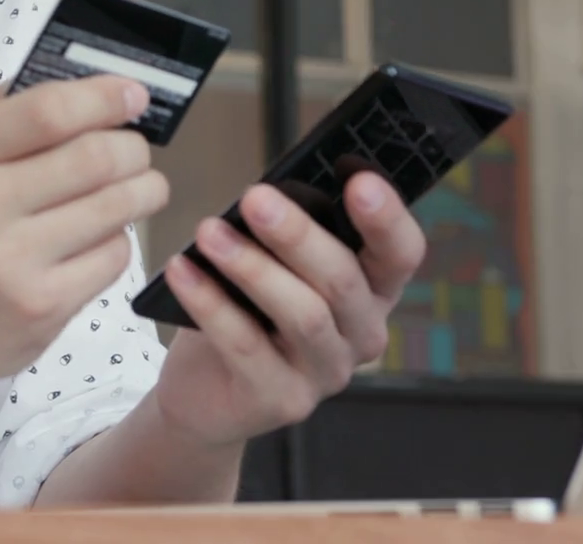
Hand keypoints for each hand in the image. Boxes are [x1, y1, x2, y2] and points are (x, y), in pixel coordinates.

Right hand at [0, 75, 169, 390]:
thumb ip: (11, 111)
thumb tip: (92, 81)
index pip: (47, 112)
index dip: (103, 97)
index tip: (133, 94)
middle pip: (95, 158)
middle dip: (134, 149)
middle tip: (135, 152)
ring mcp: (10, 261)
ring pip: (116, 207)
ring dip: (144, 190)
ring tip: (139, 188)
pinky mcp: (42, 306)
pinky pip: (114, 256)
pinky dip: (120, 240)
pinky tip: (99, 238)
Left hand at [149, 173, 424, 447]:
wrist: (207, 391)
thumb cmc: (248, 310)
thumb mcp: (275, 265)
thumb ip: (286, 235)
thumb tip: (268, 194)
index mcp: (373, 290)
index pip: (401, 253)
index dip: (387, 218)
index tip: (359, 180)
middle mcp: (363, 334)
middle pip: (343, 280)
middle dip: (297, 235)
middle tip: (255, 197)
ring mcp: (327, 373)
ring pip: (303, 314)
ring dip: (252, 267)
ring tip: (208, 232)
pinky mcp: (283, 401)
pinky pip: (247, 345)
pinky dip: (210, 302)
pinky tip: (181, 270)